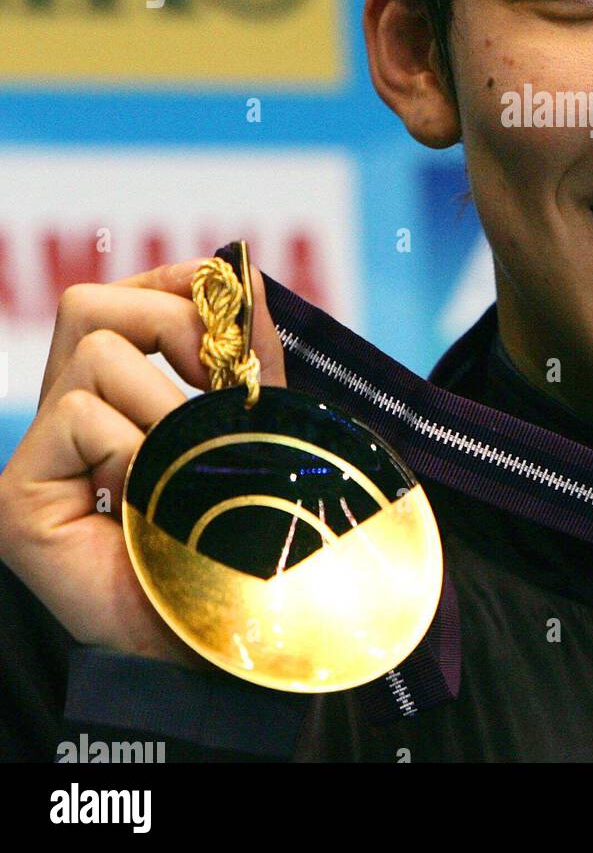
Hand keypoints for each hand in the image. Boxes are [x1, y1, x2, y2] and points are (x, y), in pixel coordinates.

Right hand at [0, 259, 285, 665]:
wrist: (220, 640)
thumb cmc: (239, 536)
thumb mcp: (255, 422)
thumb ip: (245, 351)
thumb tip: (239, 266)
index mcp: (116, 398)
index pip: (119, 300)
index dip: (173, 287)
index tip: (226, 314)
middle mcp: (66, 419)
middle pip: (89, 304)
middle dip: (169, 322)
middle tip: (218, 382)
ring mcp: (37, 458)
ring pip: (93, 354)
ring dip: (168, 402)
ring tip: (191, 464)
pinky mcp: (18, 496)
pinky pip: (78, 414)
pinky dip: (136, 443)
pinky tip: (150, 497)